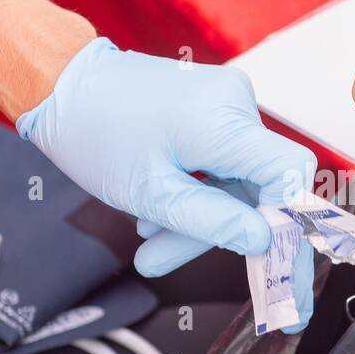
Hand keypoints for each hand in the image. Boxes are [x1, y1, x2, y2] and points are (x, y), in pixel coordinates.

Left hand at [18, 38, 315, 330]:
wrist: (62, 82)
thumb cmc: (95, 132)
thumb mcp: (149, 194)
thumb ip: (213, 222)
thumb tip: (264, 243)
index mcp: (224, 122)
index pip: (291, 176)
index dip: (292, 227)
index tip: (279, 272)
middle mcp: (236, 104)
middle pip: (260, 187)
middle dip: (226, 233)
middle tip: (190, 271)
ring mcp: (227, 103)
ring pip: (238, 180)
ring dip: (203, 218)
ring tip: (152, 243)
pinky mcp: (215, 108)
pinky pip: (223, 162)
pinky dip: (197, 193)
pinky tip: (160, 213)